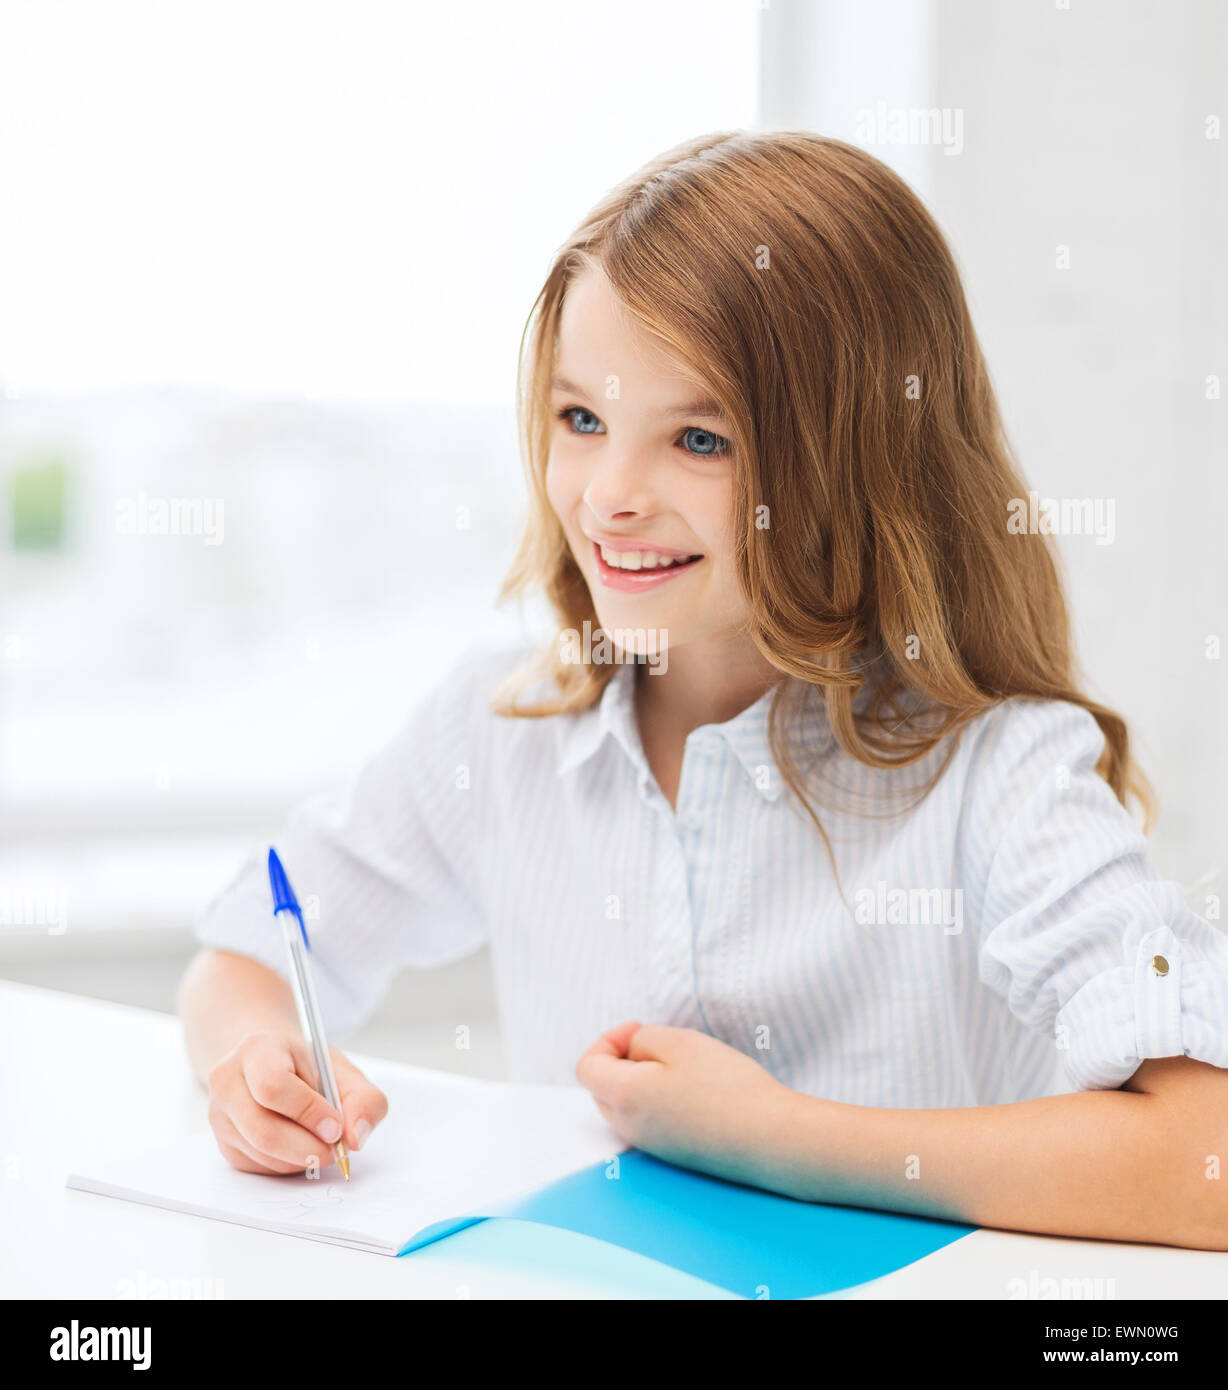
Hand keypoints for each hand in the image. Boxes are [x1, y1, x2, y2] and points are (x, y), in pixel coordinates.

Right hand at [206, 1030, 387, 1174]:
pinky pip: (255, 1166)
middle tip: (333, 1150)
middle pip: (262, 1129)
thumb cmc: (307, 1068)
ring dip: (298, 1158)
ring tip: (319, 1144)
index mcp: (258, 1049)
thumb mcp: (343, 1071)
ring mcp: (219, 1113)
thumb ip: (364, 1100)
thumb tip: (356, 1138)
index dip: (308, 1112)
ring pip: (259, 1152)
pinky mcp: (222, 1141)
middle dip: (306, 1147)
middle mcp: (228, 1080)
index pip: (274, 1086)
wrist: (270, 1064)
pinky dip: (285, 1165)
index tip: (335, 1127)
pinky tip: (298, 1146)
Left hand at [575, 1021, 801, 1193]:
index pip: (587, 1066)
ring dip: (640, 1079)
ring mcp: (651, 1146)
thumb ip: (642, 1039)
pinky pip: (648, 1121)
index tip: (641, 1029)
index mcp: (623, 1097)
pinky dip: (657, 1100)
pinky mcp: (674, 1155)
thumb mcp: (680, 1042)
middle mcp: (629, 1128)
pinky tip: (694, 1091)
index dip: (609, 1039)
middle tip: (659, 1044)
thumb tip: (631, 1052)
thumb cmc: (726, 1085)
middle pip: (601, 1088)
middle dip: (620, 1059)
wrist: (771, 1139)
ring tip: (681, 1066)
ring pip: (624, 1105)